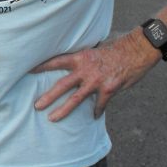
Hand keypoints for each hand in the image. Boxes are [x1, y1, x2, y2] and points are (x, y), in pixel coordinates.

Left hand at [32, 31, 155, 121]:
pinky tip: (94, 116)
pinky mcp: (109, 89)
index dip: (42, 66)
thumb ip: (85, 59)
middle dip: (48, 96)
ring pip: (76, 99)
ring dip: (63, 110)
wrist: (138, 49)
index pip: (57, 61)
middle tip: (36, 105)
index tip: (28, 71)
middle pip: (62, 85)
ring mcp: (97, 81)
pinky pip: (99, 104)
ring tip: (52, 118)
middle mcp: (86, 70)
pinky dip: (96, 111)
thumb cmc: (117, 48)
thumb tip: (76, 65)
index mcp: (81, 57)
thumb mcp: (97, 50)